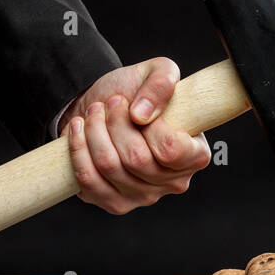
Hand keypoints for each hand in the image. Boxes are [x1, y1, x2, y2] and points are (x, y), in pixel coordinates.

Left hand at [58, 57, 210, 214]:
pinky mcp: (115, 203)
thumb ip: (161, 83)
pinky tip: (79, 130)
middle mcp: (173, 182)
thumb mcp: (157, 71)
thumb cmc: (138, 92)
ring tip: (94, 112)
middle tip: (111, 103)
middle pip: (136, 159)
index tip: (135, 107)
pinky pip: (89, 182)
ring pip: (110, 167)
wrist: (105, 107)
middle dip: (115, 123)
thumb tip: (142, 115)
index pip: (171, 150)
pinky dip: (79, 150)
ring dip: (94, 132)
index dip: (150, 126)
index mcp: (195, 154)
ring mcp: (144, 197)